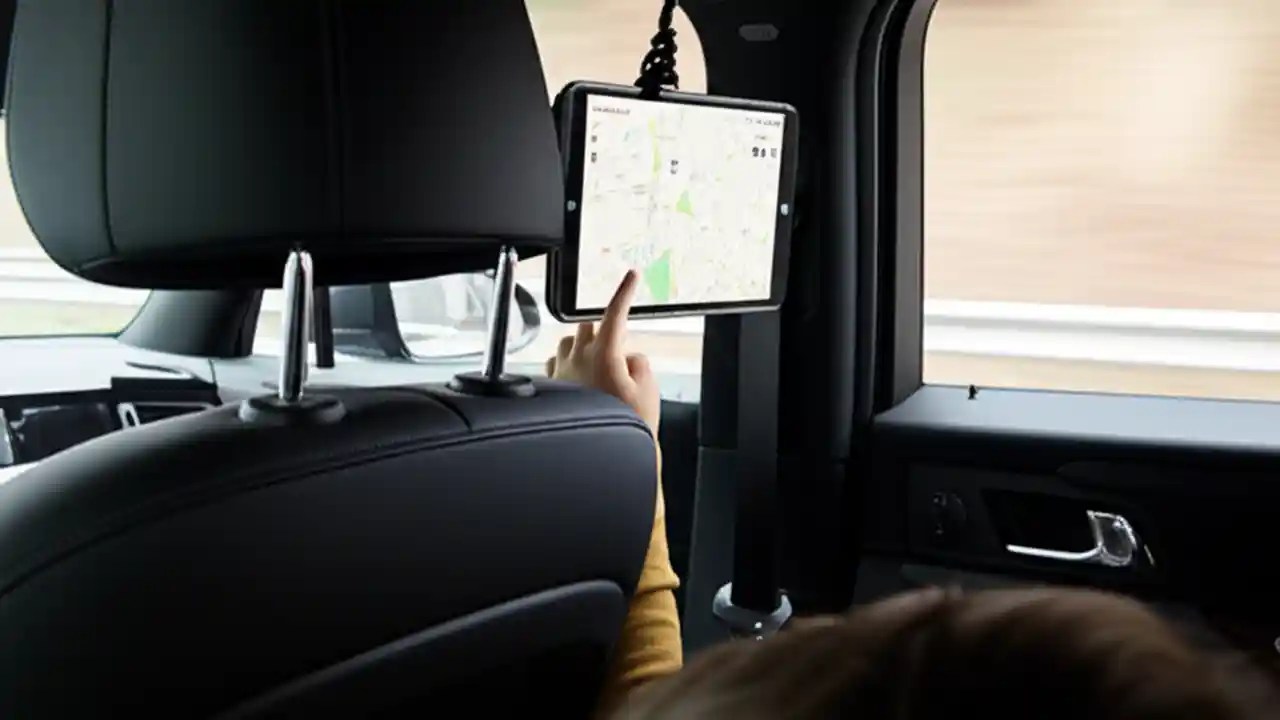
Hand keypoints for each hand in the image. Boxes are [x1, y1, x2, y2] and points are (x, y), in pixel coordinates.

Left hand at [546, 270, 660, 432]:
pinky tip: (577, 378)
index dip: (625, 292)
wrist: (599, 457)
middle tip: (618, 346)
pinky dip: (568, 363)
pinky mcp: (550, 387)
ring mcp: (560, 372)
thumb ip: (640, 364)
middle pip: (588, 323)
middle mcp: (578, 358)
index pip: (616, 313)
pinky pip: (555, 363)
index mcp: (604, 354)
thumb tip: (628, 359)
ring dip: (583, 344)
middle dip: (603, 328)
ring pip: (569, 341)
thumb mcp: (648, 391)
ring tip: (597, 363)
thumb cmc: (626, 428)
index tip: (631, 276)